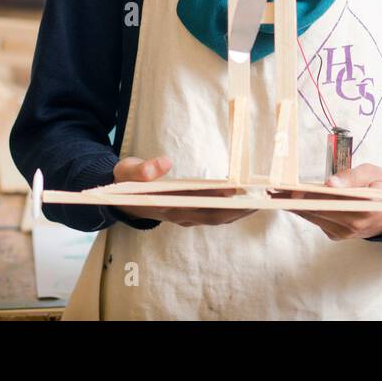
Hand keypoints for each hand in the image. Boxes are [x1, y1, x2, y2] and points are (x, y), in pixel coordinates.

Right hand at [111, 156, 255, 226]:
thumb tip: (164, 162)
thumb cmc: (125, 182)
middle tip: (261, 199)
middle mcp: (180, 215)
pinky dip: (230, 209)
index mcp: (167, 205)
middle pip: (215, 216)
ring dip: (239, 211)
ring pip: (217, 218)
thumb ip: (142, 169)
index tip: (236, 193)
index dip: (217, 202)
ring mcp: (185, 216)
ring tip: (260, 200)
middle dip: (239, 210)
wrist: (120, 200)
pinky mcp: (189, 214)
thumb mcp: (127, 171)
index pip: (198, 206)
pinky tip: (243, 199)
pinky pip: (214, 214)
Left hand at [281, 164, 381, 240]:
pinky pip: (316, 220)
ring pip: (313, 217)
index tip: (288, 189)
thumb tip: (330, 183)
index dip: (307, 195)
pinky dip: (304, 209)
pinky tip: (291, 199)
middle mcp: (353, 224)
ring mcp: (343, 232)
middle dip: (292, 199)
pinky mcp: (336, 235)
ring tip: (274, 192)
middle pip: (316, 210)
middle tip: (271, 189)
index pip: (330, 201)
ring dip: (293, 205)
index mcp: (365, 208)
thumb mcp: (374, 174)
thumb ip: (353, 177)